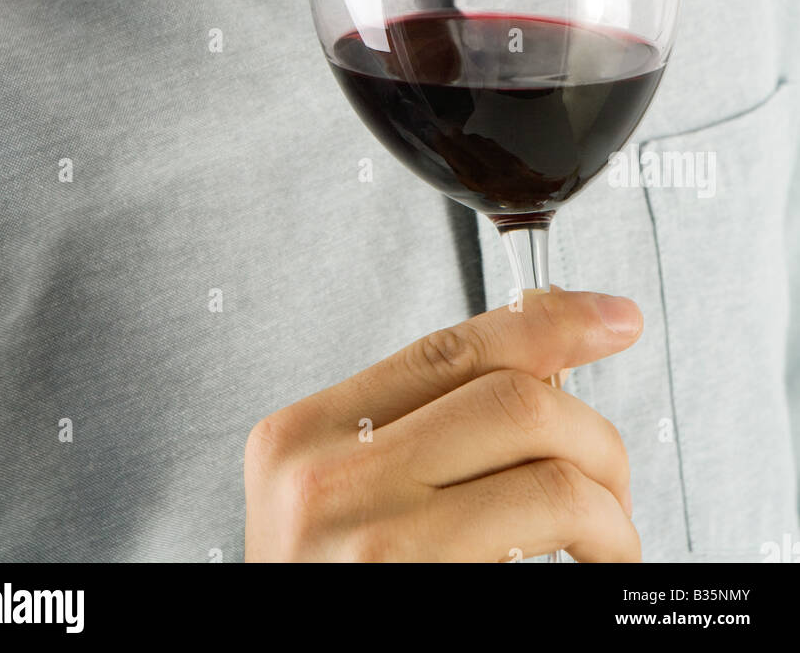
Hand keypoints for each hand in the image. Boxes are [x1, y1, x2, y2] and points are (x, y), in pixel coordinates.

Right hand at [244, 285, 642, 561]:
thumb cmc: (338, 589)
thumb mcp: (344, 495)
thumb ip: (423, 425)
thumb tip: (547, 362)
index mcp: (302, 436)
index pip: (451, 347)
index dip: (550, 319)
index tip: (610, 318)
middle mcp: (326, 479)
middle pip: (515, 396)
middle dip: (595, 430)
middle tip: (610, 476)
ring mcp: (371, 544)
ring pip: (549, 462)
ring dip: (610, 497)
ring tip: (605, 534)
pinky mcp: (423, 594)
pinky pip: (548, 528)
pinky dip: (602, 538)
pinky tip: (590, 561)